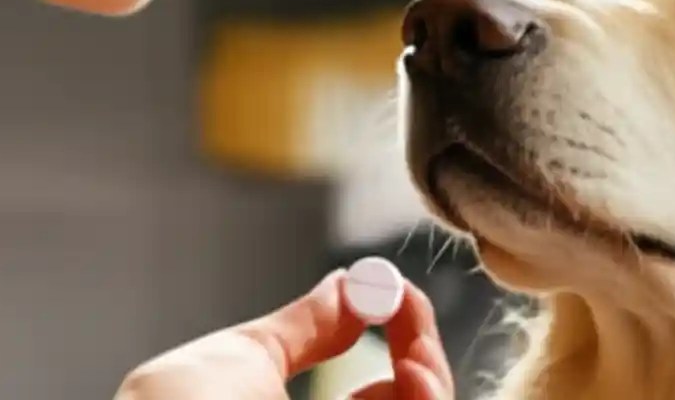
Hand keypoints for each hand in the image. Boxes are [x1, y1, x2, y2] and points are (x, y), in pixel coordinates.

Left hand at [115, 269, 453, 399]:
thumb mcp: (240, 358)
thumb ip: (304, 326)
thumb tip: (350, 286)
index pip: (382, 392)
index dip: (402, 336)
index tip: (396, 294)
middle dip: (426, 358)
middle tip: (409, 317)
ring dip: (434, 384)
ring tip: (413, 354)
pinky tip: (411, 373)